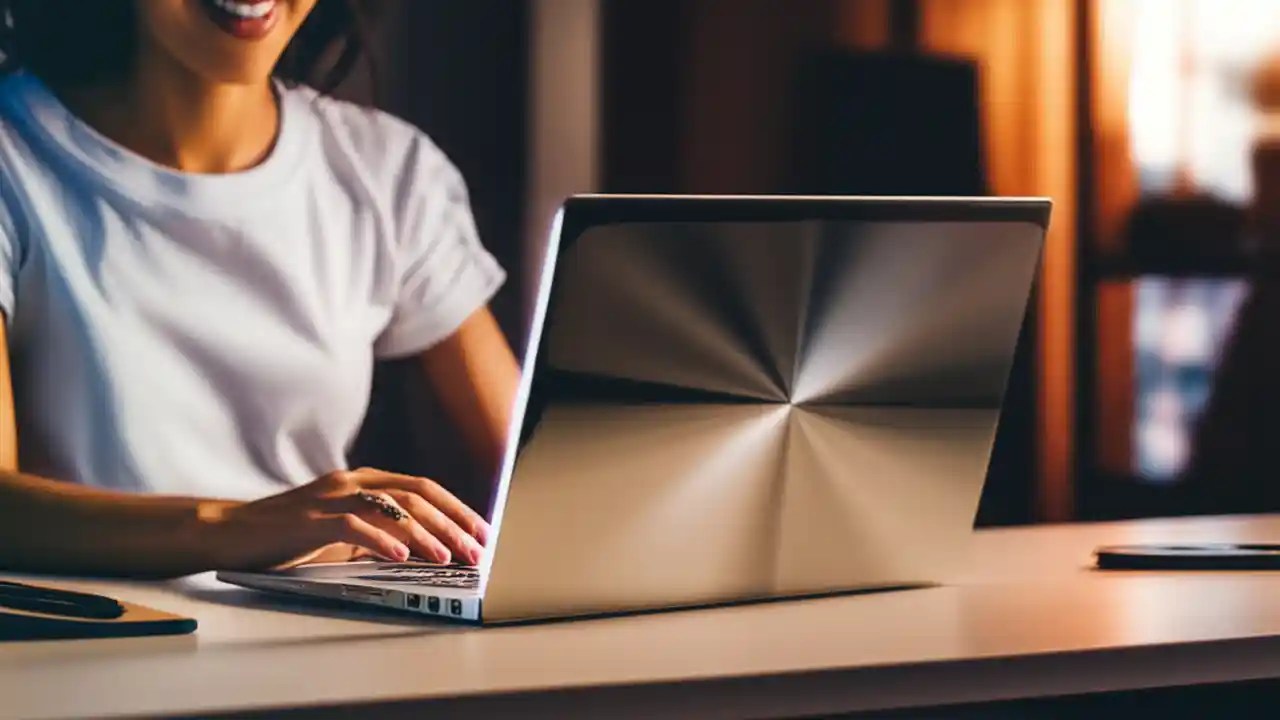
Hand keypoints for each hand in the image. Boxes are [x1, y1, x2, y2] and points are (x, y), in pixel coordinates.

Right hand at [202, 468, 489, 570]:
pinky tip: (402, 558)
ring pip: (392, 508)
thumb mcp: (342, 531)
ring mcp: (331, 498)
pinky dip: (381, 541)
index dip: (456, 508)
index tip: (481, 531)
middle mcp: (352, 482)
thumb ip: (377, 531)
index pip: (422, 488)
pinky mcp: (310, 520)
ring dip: (426, 534)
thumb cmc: (288, 534)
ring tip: (448, 558)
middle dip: (452, 523)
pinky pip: (354, 527)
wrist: (231, 531)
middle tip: (476, 549)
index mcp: (363, 481)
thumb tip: (422, 549)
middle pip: (416, 496)